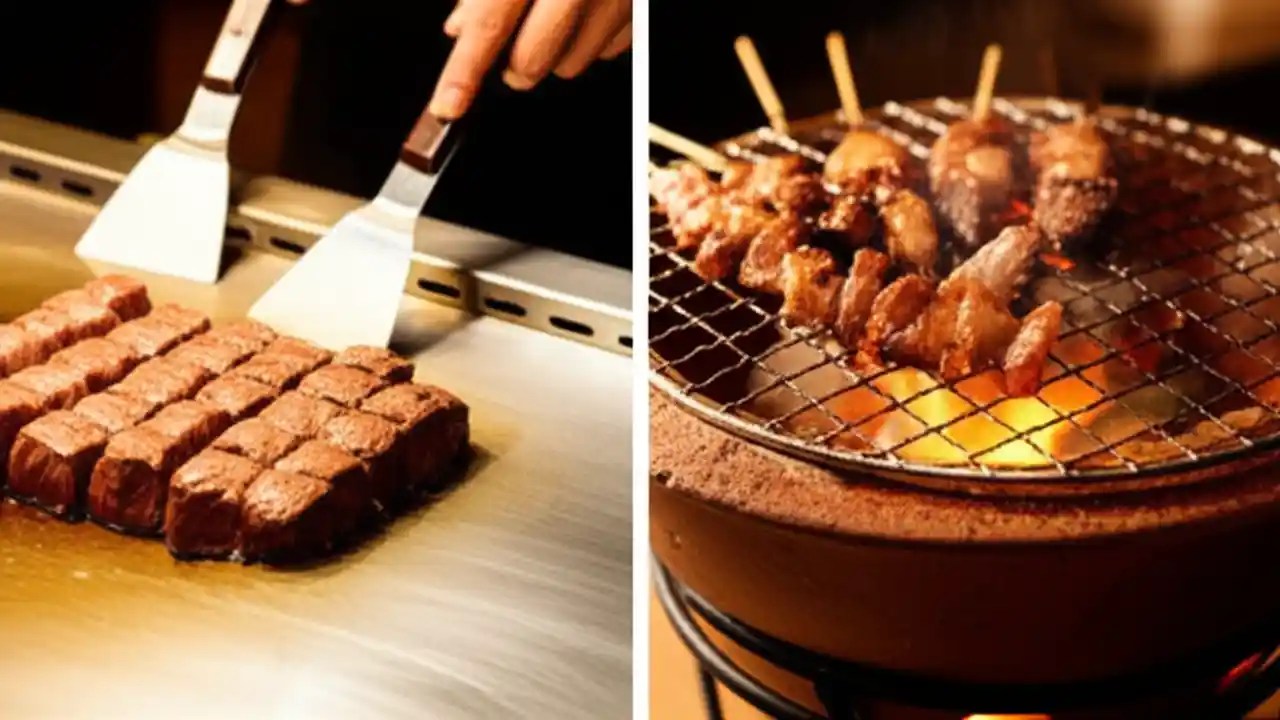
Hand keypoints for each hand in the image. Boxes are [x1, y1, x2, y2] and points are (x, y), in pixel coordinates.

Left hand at [430, 0, 631, 118]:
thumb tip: (462, 27)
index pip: (490, 22)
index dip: (465, 70)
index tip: (449, 104)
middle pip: (533, 58)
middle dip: (513, 66)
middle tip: (506, 53)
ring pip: (573, 63)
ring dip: (553, 55)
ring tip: (550, 21)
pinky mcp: (640, 8)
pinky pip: (610, 49)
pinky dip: (589, 42)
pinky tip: (583, 13)